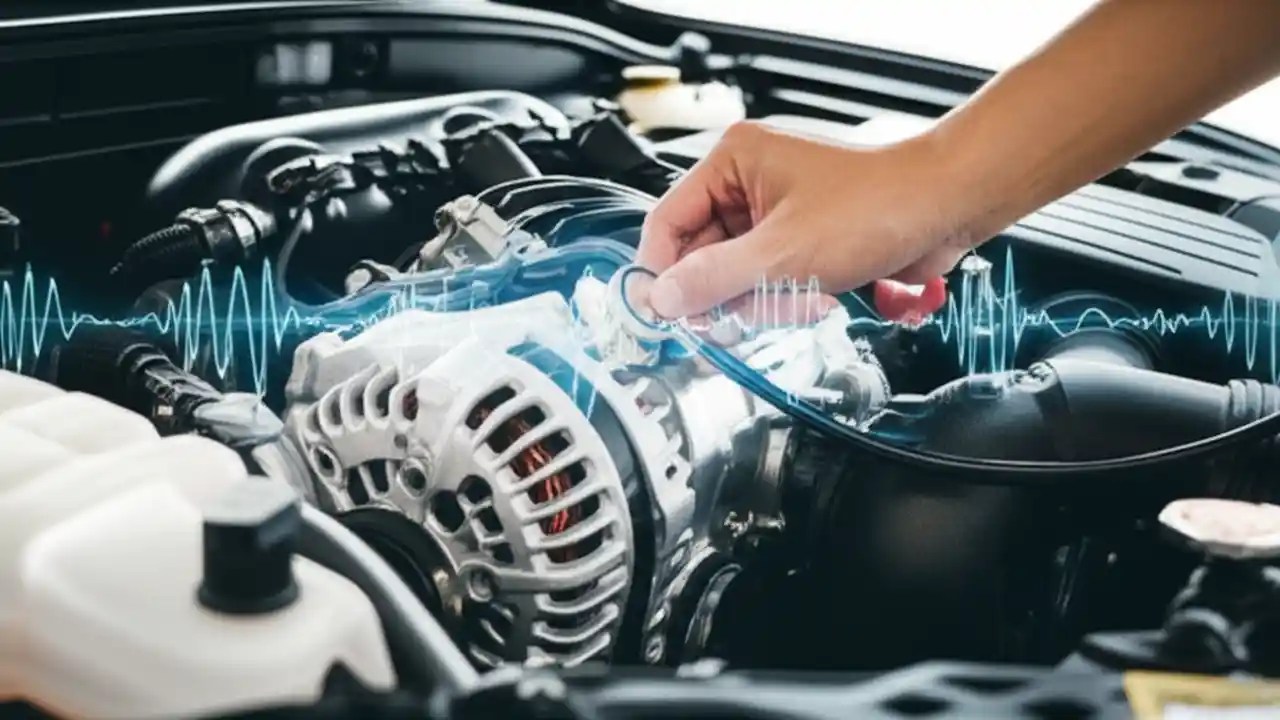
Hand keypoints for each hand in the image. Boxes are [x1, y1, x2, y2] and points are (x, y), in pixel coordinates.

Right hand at [636, 121, 977, 321]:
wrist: (947, 207)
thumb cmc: (878, 205)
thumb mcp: (784, 253)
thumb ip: (714, 279)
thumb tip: (661, 300)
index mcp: (733, 161)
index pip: (667, 223)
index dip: (662, 273)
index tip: (664, 316)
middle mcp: (748, 181)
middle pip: (699, 253)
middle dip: (722, 293)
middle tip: (735, 321)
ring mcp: (774, 210)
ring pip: (734, 273)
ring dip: (759, 299)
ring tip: (797, 301)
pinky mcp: (799, 237)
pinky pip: (766, 278)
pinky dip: (782, 298)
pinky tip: (814, 299)